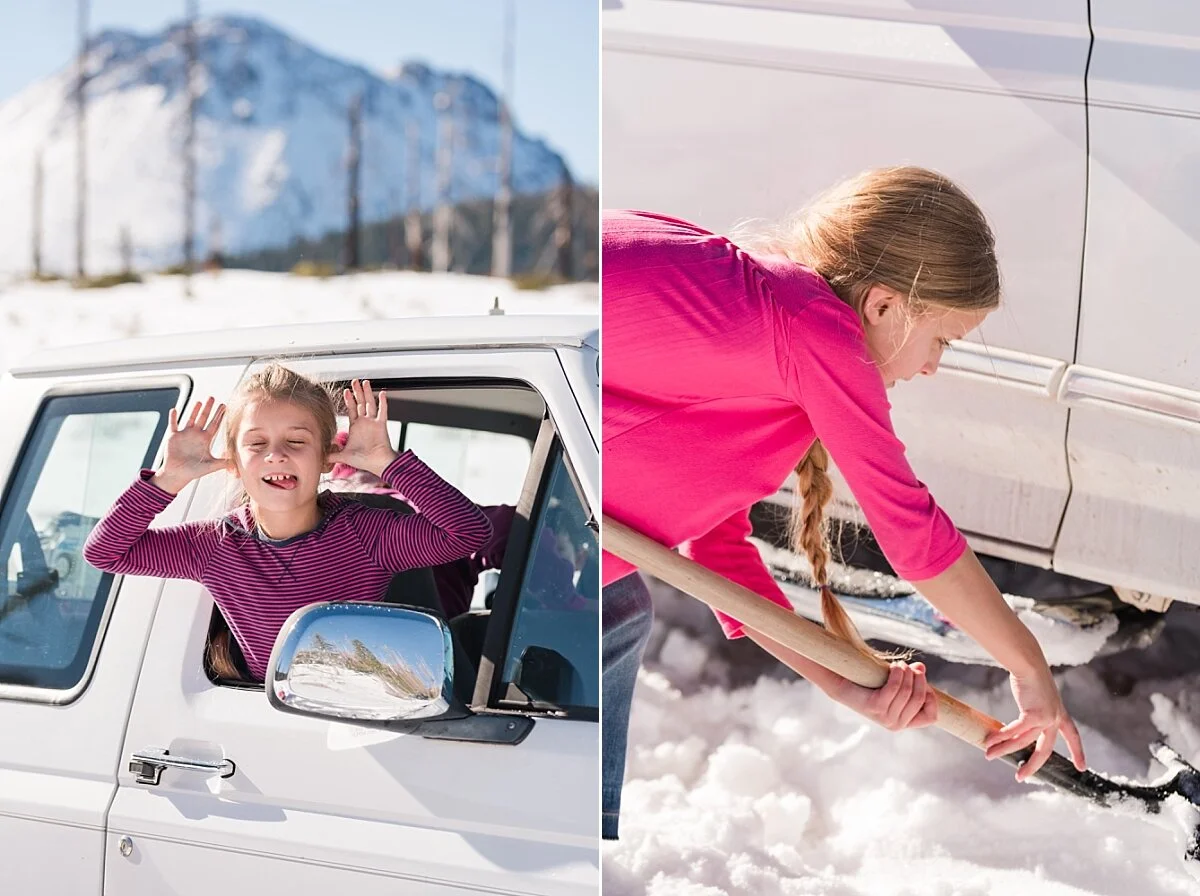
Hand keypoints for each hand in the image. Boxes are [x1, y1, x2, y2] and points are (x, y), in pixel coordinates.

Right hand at [154, 398, 226, 493]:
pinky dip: (173, 417)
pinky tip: (175, 410)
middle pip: (204, 418)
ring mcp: (184, 434)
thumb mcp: (210, 466)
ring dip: (194, 410)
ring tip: (199, 402)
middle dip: (208, 408)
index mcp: (205, 440)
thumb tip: (236, 463)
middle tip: (212, 398)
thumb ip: (222, 463)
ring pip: (190, 419)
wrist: (177, 475)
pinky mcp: (173, 437)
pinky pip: (173, 424)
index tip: (224, 406)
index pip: (214, 425)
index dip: (219, 416)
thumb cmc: (194, 471)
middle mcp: (196, 435)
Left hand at [333, 379, 396, 475]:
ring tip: (365, 383)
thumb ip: (332, 454)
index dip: (349, 400)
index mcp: (356, 427)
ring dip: (367, 393)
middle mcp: (365, 422)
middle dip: (357, 392)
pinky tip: (382, 393)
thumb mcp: (344, 456)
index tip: (346, 391)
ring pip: (370, 404)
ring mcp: (374, 422)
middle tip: (355, 381)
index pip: (352, 410)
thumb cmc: (364, 460)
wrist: (378, 464)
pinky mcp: (381, 425)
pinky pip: (383, 411)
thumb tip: (320, 458)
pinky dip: (383, 402)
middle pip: (361, 403)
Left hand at [825, 661, 938, 731]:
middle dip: (918, 678)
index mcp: (904, 723)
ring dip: (906, 673)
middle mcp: (897, 725)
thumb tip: (921, 667)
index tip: (922, 681)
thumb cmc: (871, 684)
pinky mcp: (876, 707)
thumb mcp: (896, 683)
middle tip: (910, 667)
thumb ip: (912, 679)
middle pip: (919, 699)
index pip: (931, 717)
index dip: (931, 697)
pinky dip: (897, 674)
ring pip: (908, 692)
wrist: (842, 684)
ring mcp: (886, 718)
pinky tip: (893, 666)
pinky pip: (894, 688)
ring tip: (899, 664)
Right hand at [984, 664, 1085, 780]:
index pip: (1073, 736)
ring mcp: (1045, 718)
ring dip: (1004, 749)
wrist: (1029, 664)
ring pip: (1023, 741)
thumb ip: (1033, 709)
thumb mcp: (1037, 696)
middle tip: (1021, 777)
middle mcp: (1055, 719)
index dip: (1077, 752)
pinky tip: (990, 740)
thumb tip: (1020, 719)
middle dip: (1032, 765)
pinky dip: (1001, 736)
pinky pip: (1014, 731)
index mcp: (1061, 714)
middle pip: (1045, 749)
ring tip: (989, 755)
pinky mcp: (1033, 715)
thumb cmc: (1031, 675)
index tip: (1081, 767)